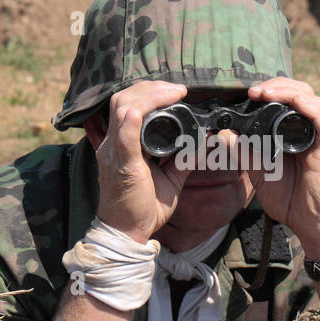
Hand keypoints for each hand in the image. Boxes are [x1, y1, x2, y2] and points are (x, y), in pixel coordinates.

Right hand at [94, 81, 191, 242]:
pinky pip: (123, 137)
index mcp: (122, 142)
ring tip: (173, 93)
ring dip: (149, 96)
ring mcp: (114, 152)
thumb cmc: (143, 206)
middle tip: (178, 89)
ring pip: (122, 108)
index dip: (150, 91)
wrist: (128, 232)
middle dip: (151, 88)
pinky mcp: (121, 165)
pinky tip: (143, 113)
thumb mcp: (169, 176)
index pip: (128, 104)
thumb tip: (205, 139)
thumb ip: (184, 157)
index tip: (177, 91)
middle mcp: (113, 143)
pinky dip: (133, 121)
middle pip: (123, 98)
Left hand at [244, 77, 319, 259]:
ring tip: (269, 94)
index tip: (247, 92)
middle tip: (255, 91)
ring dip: (290, 91)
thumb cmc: (287, 197)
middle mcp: (307, 130)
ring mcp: (319, 139)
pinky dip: (312, 109)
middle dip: (277, 85)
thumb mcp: (257, 172)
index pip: (285, 98)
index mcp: (291, 131)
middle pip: (300, 91)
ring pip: (313, 100)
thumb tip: (223, 133)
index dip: (269, 89)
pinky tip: (298, 103)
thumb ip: (242, 152)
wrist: (308, 223)